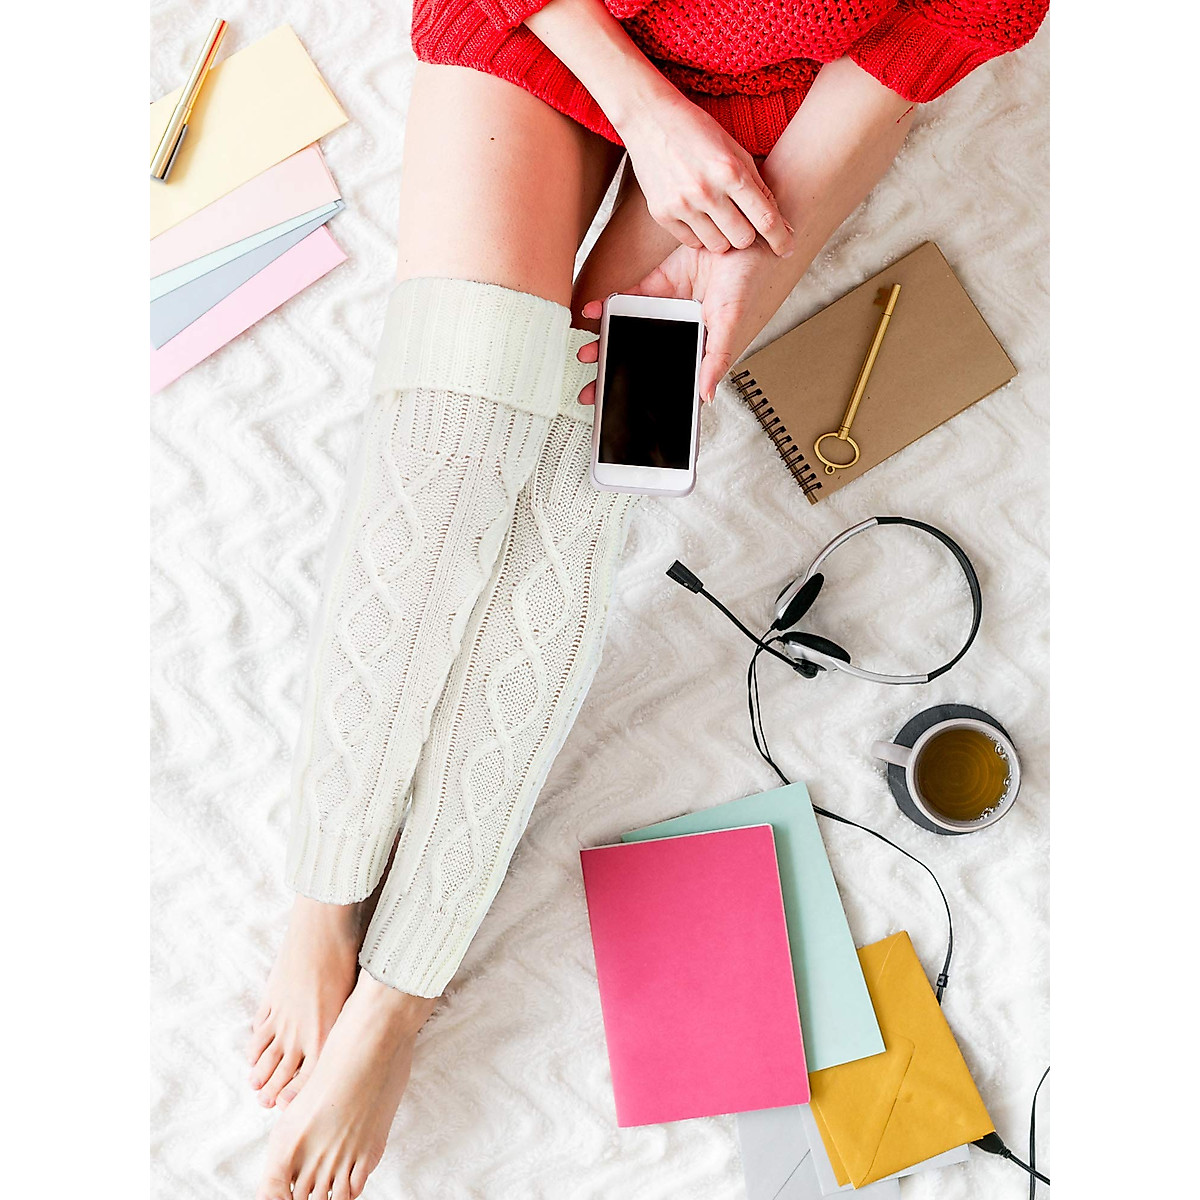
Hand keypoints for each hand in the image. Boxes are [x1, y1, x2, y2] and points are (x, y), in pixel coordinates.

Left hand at [576, 240, 793, 404]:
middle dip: (614, 374)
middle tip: (590, 392)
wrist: (742, 236)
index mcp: (696, 346)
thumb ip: (716, 359)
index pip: (665, 376)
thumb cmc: (747, 279)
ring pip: (628, 331)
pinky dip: (606, 306)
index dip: (643, 392)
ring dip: (604, 342)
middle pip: (640, 357)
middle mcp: (678, 331)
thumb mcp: (730, 324)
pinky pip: (627, 299)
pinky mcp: (656, 285)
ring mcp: (665, 309)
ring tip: (586, 354)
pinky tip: (590, 312)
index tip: (620, 409)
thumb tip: (706, 396)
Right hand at [616, 90, 794, 257]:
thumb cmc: (699, 132)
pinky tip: (696, 214)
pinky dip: (699, 234)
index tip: (787, 250)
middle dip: (747, 234)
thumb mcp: (735, 151)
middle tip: (742, 221)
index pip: (765, 219)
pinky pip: (692, 242)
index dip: (781, 239)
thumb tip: (781, 225)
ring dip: (723, 237)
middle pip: (743, 239)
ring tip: (717, 216)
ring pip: (718, 246)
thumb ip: (757, 187)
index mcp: (731, 171)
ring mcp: (682, 204)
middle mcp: (706, 191)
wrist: (650, 118)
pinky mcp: (662, 213)